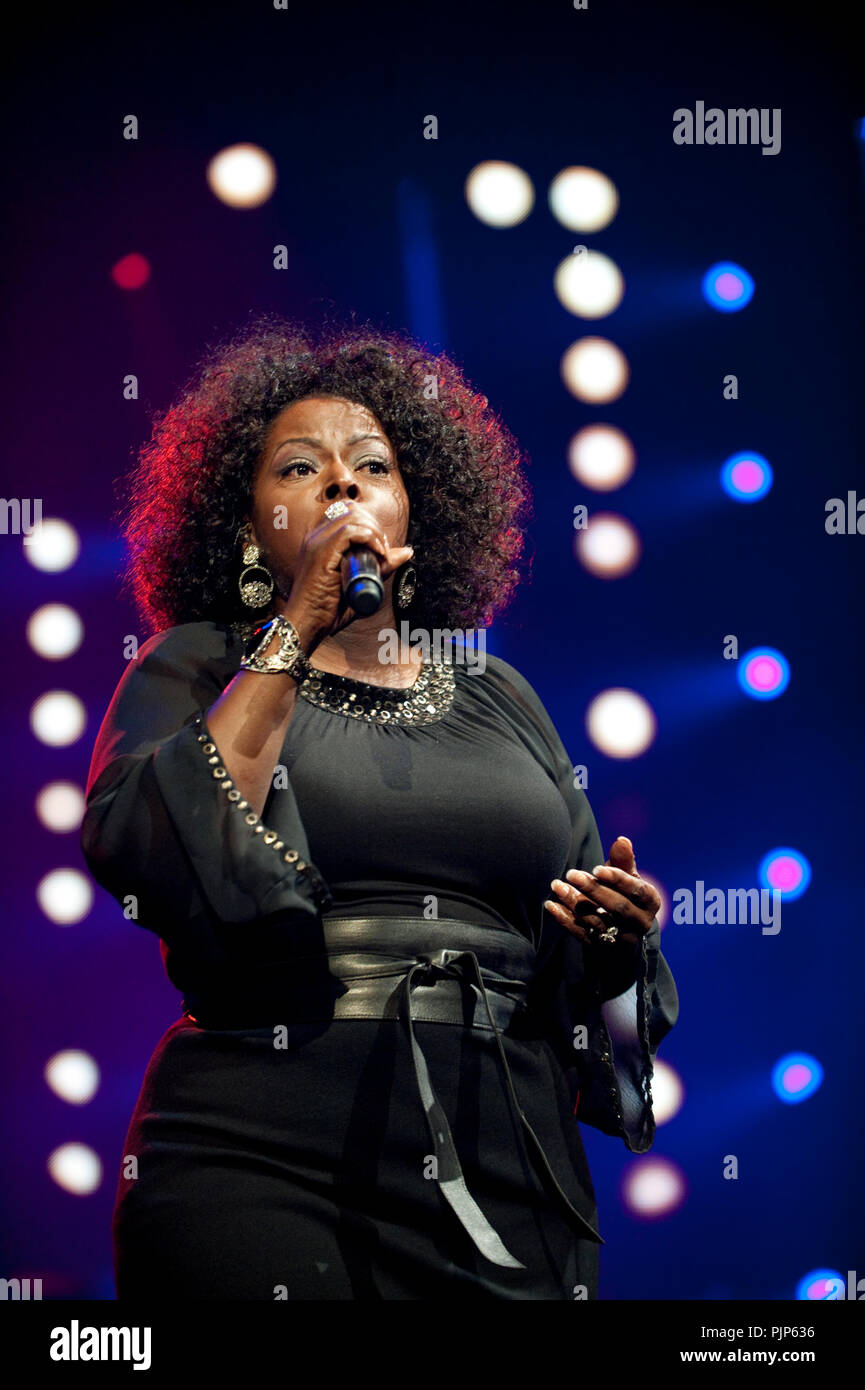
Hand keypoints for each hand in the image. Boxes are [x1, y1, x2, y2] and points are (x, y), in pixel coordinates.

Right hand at [278, 502, 413, 651]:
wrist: (306, 624)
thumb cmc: (328, 609)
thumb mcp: (360, 583)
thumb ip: (381, 567)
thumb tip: (407, 551)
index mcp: (319, 539)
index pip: (347, 511)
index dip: (369, 522)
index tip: (380, 546)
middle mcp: (315, 536)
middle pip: (352, 510)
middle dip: (374, 526)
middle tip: (383, 551)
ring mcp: (316, 542)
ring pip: (353, 517)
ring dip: (374, 532)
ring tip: (381, 553)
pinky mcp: (321, 551)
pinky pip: (350, 532)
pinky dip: (370, 539)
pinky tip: (378, 554)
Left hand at [543, 835, 660, 948]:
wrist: (624, 936)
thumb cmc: (625, 897)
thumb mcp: (629, 880)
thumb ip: (623, 862)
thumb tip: (622, 840)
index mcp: (650, 902)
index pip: (636, 890)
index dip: (617, 879)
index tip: (596, 868)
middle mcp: (640, 923)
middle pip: (617, 907)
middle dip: (593, 890)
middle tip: (571, 874)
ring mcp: (622, 940)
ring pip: (598, 921)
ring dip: (575, 903)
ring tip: (556, 886)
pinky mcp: (603, 951)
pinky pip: (582, 935)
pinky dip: (565, 920)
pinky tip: (551, 906)